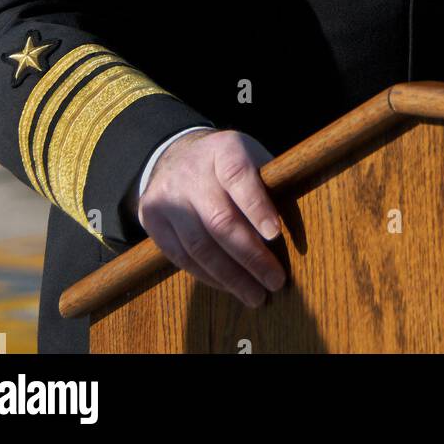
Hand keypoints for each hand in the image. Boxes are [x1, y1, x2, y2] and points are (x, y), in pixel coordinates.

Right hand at [136, 130, 285, 307]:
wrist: (177, 155)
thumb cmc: (229, 165)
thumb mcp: (251, 159)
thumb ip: (269, 186)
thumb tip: (292, 232)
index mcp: (222, 149)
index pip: (238, 176)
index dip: (257, 206)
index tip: (275, 233)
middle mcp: (190, 170)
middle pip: (220, 220)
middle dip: (251, 255)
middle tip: (275, 280)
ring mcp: (167, 195)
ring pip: (199, 246)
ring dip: (231, 276)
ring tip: (255, 294)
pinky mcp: (151, 218)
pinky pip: (181, 256)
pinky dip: (208, 276)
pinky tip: (228, 285)